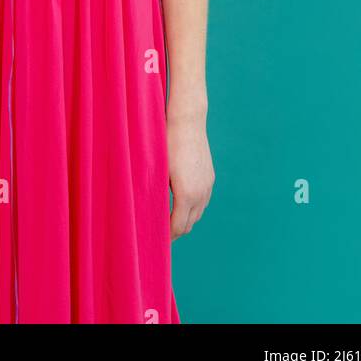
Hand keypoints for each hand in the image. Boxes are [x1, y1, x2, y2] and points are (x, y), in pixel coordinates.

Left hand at [168, 111, 214, 239]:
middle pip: (189, 224)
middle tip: (160, 233)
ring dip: (185, 219)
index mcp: (186, 195)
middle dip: (176, 231)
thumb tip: (149, 212)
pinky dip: (192, 208)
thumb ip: (157, 194)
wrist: (187, 121)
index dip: (167, 236)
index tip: (156, 239)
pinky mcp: (210, 177)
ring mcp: (208, 186)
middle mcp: (201, 194)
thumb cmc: (167, 144)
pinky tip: (181, 203)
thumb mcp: (158, 170)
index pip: (178, 226)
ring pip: (198, 213)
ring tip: (169, 220)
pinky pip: (202, 201)